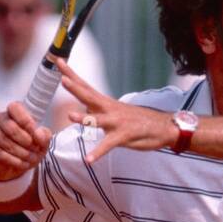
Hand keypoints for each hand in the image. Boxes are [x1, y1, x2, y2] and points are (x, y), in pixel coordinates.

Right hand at [0, 101, 50, 181]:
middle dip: (26, 141)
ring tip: (32, 159)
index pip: (15, 108)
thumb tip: (39, 135)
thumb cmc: (29, 148)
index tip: (37, 136)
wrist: (16, 166)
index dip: (27, 121)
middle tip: (36, 149)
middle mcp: (0, 118)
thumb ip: (44, 135)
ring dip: (22, 152)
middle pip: (11, 127)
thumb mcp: (42, 142)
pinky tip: (23, 164)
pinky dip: (14, 160)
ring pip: (5, 141)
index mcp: (14, 112)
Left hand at [57, 58, 176, 161]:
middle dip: (75, 87)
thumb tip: (84, 106)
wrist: (163, 127)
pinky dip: (98, 152)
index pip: (86, 86)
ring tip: (70, 115)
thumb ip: (99, 109)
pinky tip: (89, 159)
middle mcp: (109, 109)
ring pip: (97, 119)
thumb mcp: (115, 111)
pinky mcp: (124, 136)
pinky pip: (108, 145)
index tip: (59, 61)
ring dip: (84, 117)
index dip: (72, 74)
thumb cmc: (137, 120)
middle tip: (62, 78)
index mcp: (105, 102)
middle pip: (89, 96)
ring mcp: (117, 122)